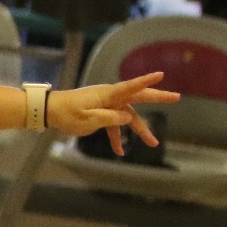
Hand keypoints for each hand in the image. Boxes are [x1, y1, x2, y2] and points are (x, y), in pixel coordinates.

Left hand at [49, 73, 179, 156]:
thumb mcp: (89, 119)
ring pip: (128, 116)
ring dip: (139, 130)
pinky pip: (114, 124)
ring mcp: (107, 105)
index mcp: (108, 95)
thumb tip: (129, 117)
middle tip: (176, 97)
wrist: (50, 111)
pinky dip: (116, 136)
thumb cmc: (67, 113)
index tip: (161, 75)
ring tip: (153, 143)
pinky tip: (119, 151)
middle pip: (138, 97)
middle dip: (157, 98)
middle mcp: (111, 97)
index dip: (146, 81)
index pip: (131, 87)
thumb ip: (110, 118)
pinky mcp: (101, 113)